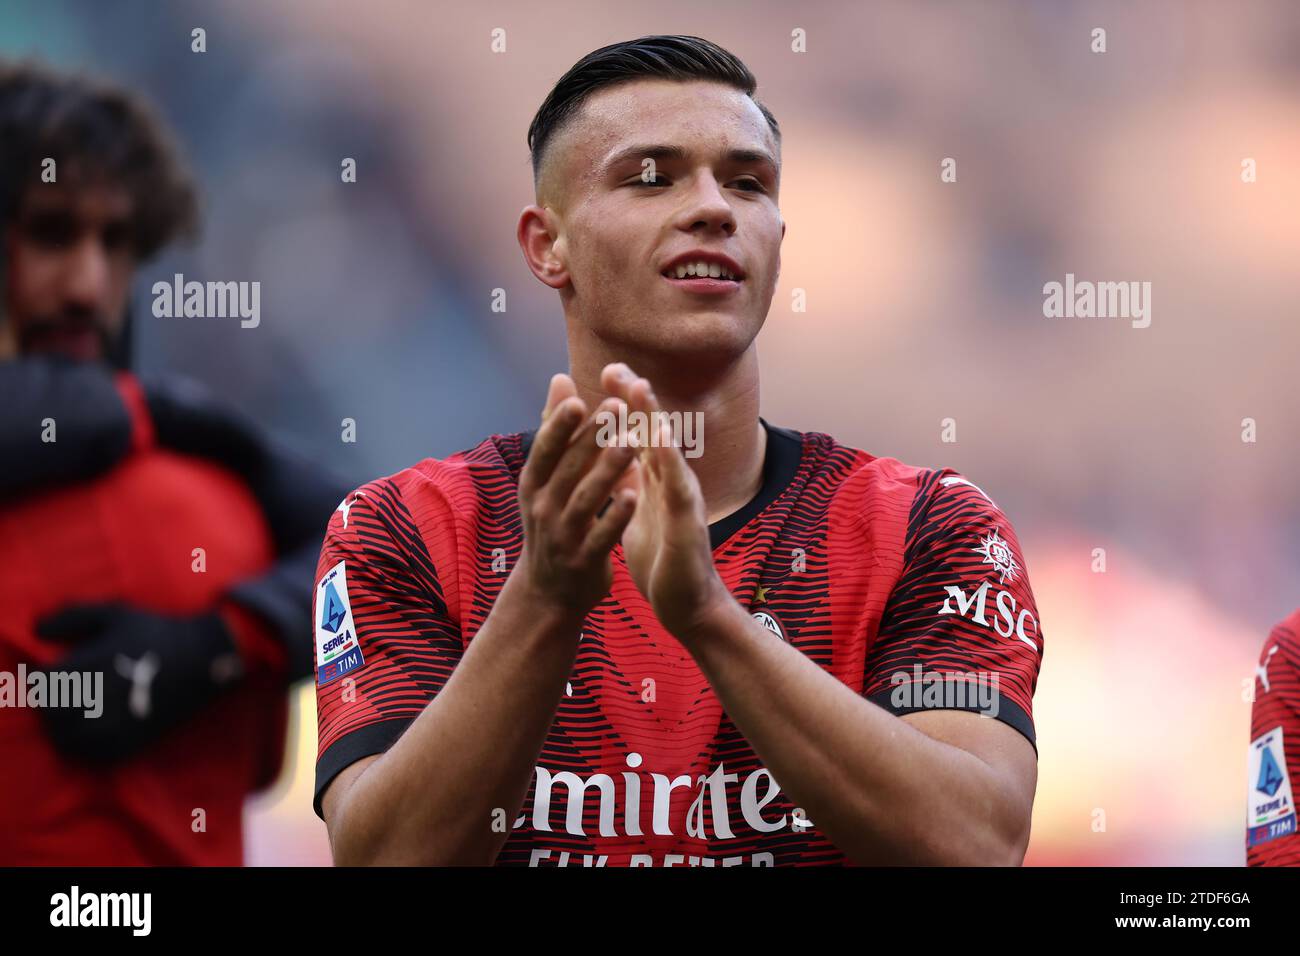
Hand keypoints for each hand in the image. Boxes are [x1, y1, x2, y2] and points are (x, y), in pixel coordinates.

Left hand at [33, 603, 243, 764]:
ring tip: (80, 712)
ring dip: (65, 726)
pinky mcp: (127, 744)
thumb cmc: (155, 633)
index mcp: (86, 667)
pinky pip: (89, 755)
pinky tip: (96, 729)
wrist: (203, 659)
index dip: (45, 679)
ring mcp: (110, 727)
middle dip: (54, 702)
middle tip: (71, 693)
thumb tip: (37, 631)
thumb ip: (71, 617)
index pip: (40, 685)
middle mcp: (93, 701)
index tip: (61, 673)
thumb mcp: (114, 614)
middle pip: (50, 713)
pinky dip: (84, 745)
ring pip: (64, 738)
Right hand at [513, 374, 639, 620]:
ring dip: (607, 471)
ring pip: (586, 499)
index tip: (578, 396)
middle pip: (568, 469)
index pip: (546, 450)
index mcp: (534, 485)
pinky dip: (616, 515)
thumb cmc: (551, 522)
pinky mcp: (584, 560)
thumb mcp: (543, 479)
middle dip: (590, 438)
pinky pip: (602, 535)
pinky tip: (635, 495)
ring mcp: (563, 536)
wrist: (548, 593)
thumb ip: (556, 430)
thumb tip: (560, 379)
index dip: (559, 425)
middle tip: (615, 408)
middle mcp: (543, 507)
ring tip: (630, 443)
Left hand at [601, 364, 729, 641]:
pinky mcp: (689, 521)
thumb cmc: (663, 558)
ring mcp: (684, 498)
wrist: (686, 606)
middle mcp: (672, 482)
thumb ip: (630, 481)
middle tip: (616, 366)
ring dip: (655, 418)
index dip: (623, 404)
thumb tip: (614, 454)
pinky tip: (658, 438)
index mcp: (656, 481)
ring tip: (639, 388)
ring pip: (669, 452)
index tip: (605, 372)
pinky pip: (678, 486)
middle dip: (636, 399)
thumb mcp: (638, 511)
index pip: (638, 434)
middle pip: (654, 432)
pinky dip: (668, 459)